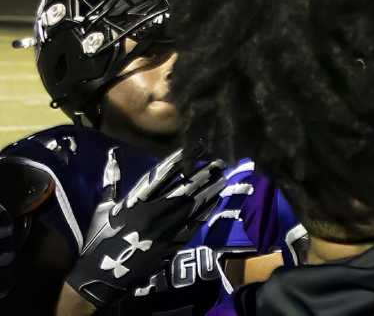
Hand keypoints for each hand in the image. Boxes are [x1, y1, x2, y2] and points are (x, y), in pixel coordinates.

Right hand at [67, 151, 229, 306]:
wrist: (100, 276)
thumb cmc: (99, 240)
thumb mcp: (102, 209)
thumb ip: (111, 182)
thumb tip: (112, 156)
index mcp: (133, 203)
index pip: (160, 176)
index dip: (179, 161)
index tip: (195, 149)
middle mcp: (151, 214)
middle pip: (182, 190)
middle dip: (202, 175)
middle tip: (218, 163)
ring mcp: (163, 231)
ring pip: (191, 207)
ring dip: (208, 192)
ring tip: (222, 179)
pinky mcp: (170, 246)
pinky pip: (192, 226)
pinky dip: (204, 212)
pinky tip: (215, 201)